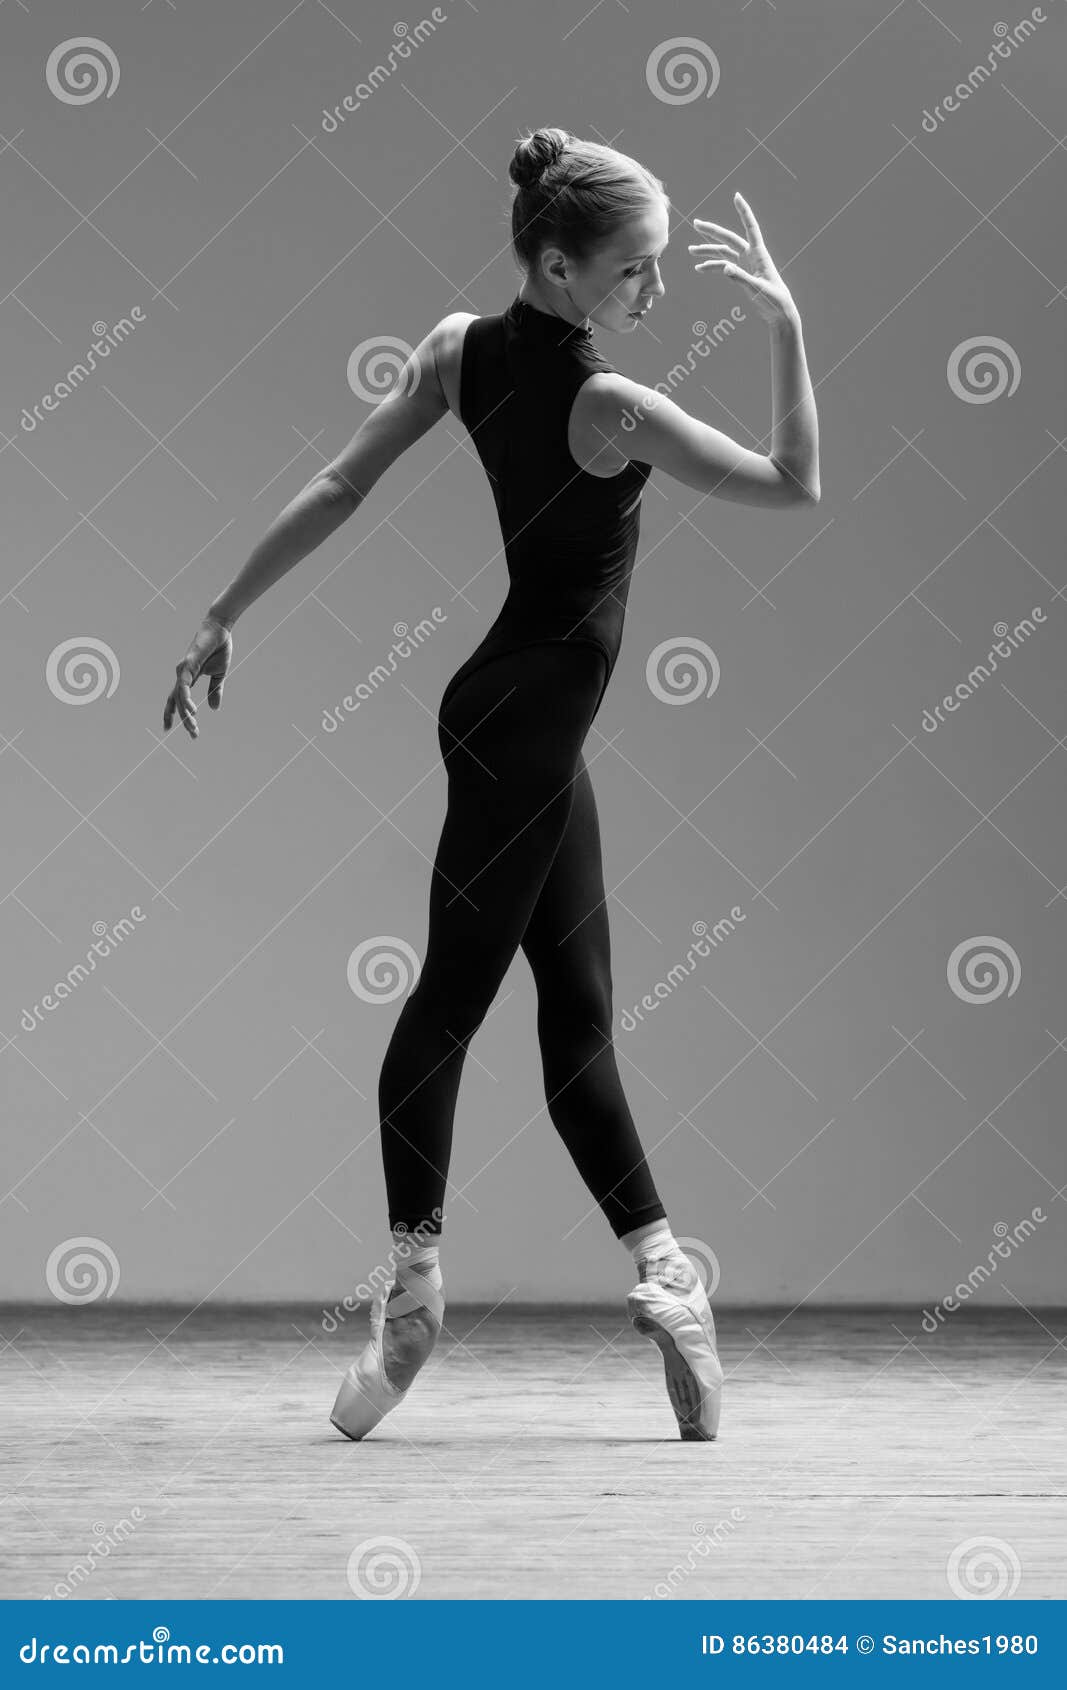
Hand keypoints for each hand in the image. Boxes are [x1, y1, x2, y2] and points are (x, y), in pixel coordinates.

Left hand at [163, 613, 232, 739]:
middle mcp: (181, 675)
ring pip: (179, 697)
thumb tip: (213, 709)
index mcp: (188, 677)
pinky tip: (192, 711)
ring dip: (186, 714)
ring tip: (193, 727)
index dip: (170, 713)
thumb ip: (215, 691)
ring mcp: (182, 670)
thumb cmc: (219, 648)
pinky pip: (183, 687)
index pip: (175, 698)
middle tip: (193, 734)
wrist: (221, 629)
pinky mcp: (187, 665)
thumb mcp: (220, 674)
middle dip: (183, 719)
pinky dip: (185, 700)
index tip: (167, 728)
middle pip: (176, 702)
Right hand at [689, 192, 797, 326]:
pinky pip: (723, 266)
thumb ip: (740, 277)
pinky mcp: (741, 275)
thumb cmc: (774, 300)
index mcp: (759, 254)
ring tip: (691, 250)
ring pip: (723, 252)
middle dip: (712, 231)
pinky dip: (712, 266)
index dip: (743, 212)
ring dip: (707, 251)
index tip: (736, 196)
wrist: (779, 314)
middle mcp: (751, 255)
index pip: (750, 228)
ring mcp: (745, 264)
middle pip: (729, 238)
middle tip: (696, 223)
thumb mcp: (757, 289)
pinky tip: (700, 268)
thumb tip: (723, 267)